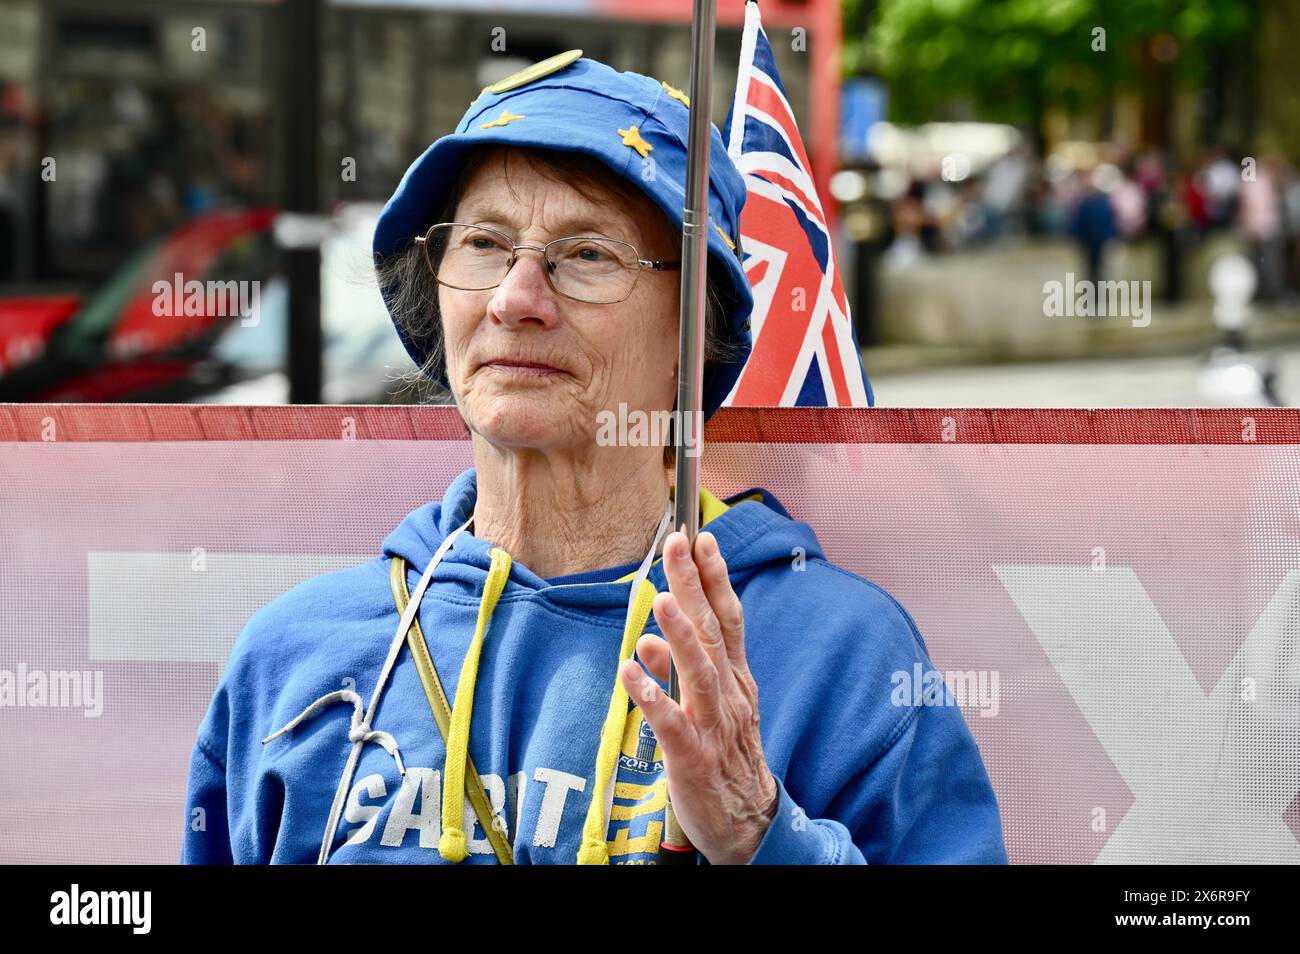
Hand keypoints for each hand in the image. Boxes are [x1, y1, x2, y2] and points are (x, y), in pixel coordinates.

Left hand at [617, 528, 779, 864]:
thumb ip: (681, 670)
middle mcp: (728, 694)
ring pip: (698, 672)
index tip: (701, 537)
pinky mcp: (693, 757)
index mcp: (734, 678)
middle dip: (694, 586)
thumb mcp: (710, 706)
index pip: (727, 618)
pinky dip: (652, 697)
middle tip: (678, 543)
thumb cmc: (725, 757)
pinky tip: (630, 672)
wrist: (747, 822)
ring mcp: (712, 726)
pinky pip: (671, 724)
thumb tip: (649, 637)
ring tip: (662, 599)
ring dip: (680, 634)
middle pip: (711, 632)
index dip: (715, 577)